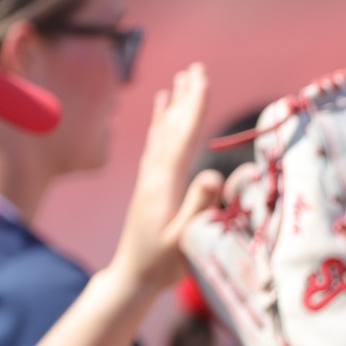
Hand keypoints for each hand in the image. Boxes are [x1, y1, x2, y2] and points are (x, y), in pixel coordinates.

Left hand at [112, 63, 210, 289]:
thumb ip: (198, 206)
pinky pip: (155, 144)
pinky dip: (160, 122)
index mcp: (164, 184)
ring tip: (180, 79)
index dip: (194, 107)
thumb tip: (213, 174)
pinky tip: (162, 109)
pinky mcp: (148, 184)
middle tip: (196, 68)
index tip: (203, 80)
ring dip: (173, 104)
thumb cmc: (163, 264)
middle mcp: (153, 174)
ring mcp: (148, 178)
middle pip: (171, 127)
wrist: (132, 276)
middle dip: (185, 97)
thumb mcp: (185, 239)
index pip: (182, 137)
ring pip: (162, 132)